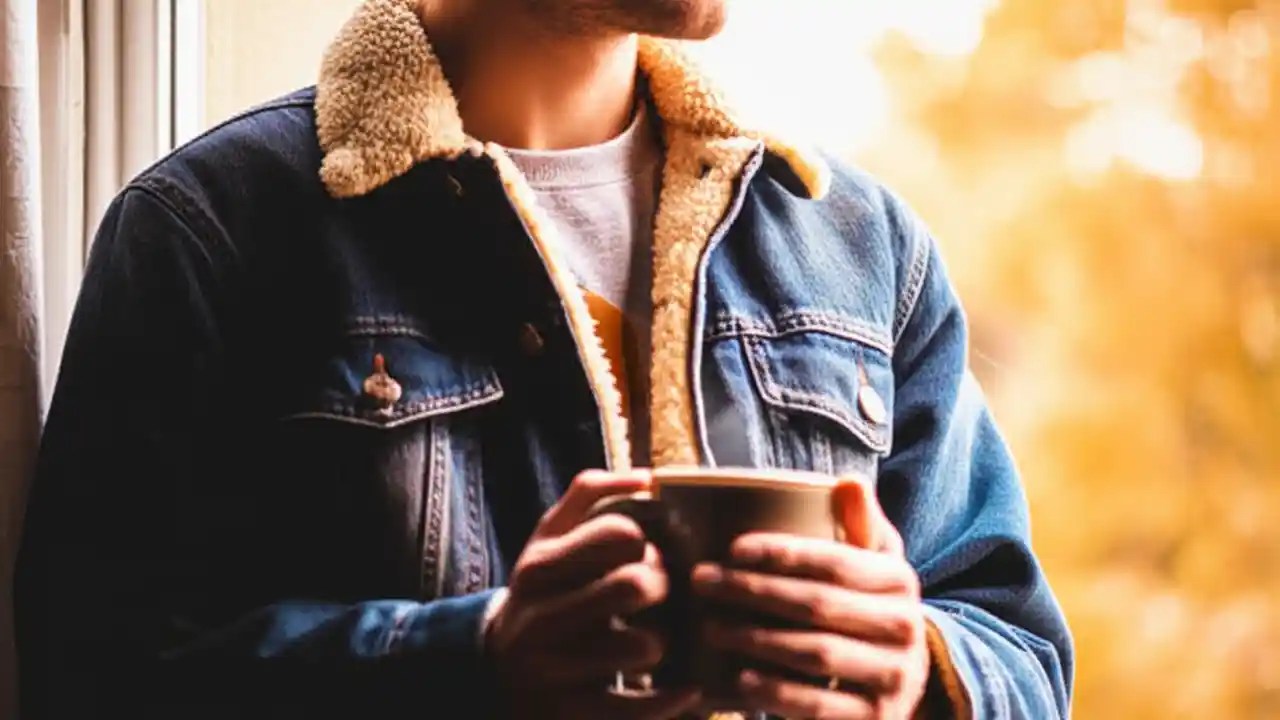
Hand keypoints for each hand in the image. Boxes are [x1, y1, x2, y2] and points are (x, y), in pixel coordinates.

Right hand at [486, 470, 700, 718]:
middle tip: (662, 591)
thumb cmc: (541, 590)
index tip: (647, 550)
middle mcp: (540, 617)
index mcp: (538, 568)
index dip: (648, 538)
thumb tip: (646, 476)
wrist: (493, 665)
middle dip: (663, 585)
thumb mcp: (547, 536)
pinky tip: (687, 688)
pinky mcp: (569, 713)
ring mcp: (553, 670)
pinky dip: (673, 699)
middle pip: (634, 585)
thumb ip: (588, 494)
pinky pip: (637, 709)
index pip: (617, 532)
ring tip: (658, 637)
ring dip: (665, 641)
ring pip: (642, 647)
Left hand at [693, 500, 928, 718]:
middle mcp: (904, 628)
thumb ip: (860, 522)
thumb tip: (849, 481)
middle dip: (753, 592)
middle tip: (703, 582)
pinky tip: (739, 679)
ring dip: (755, 639)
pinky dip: (776, 693)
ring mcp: (892, 678)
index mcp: (900, 579)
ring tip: (710, 626)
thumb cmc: (868, 606)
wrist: (905, 679)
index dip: (782, 553)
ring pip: (815, 654)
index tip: (731, 549)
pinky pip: (819, 706)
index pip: (835, 562)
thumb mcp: (874, 562)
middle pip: (818, 605)